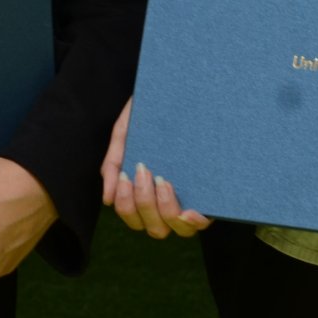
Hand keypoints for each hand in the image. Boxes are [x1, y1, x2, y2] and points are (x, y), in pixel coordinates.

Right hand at [101, 98, 208, 238]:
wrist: (176, 88)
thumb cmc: (149, 113)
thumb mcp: (125, 134)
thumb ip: (114, 164)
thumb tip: (107, 199)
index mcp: (146, 189)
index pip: (135, 218)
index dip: (129, 208)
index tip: (128, 178)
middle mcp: (168, 199)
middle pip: (155, 229)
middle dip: (144, 204)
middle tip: (143, 171)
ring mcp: (190, 197)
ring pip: (177, 229)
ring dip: (164, 210)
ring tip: (163, 180)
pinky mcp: (210, 192)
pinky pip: (203, 221)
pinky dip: (193, 221)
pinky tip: (189, 209)